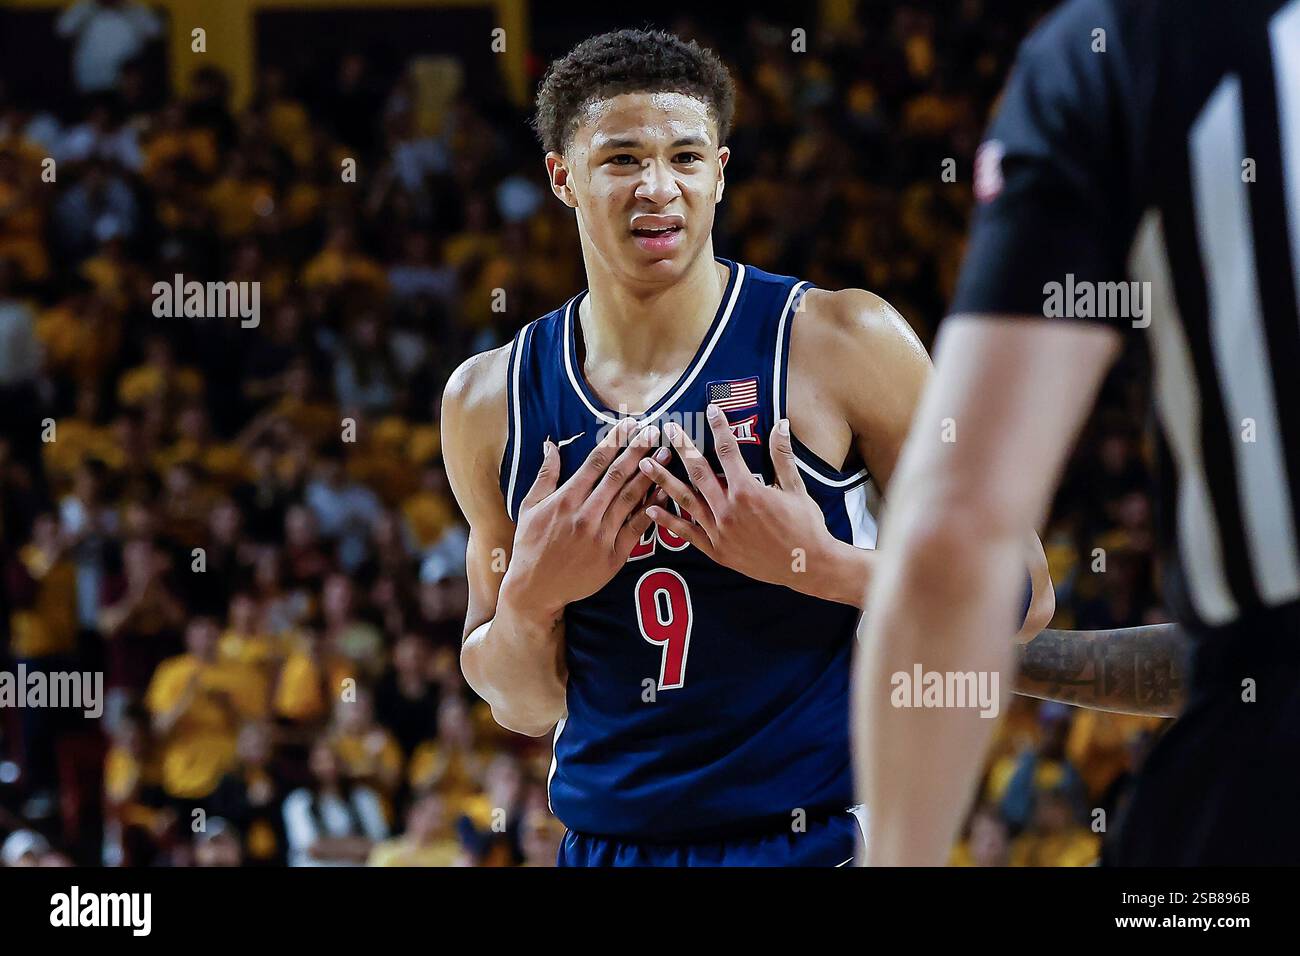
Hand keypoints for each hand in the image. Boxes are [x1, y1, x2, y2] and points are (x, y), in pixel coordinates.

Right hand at [501, 418, 666, 618]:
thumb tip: (550, 445)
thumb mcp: (530, 507)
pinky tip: (663, 493)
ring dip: (650, 475)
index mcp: (565, 499)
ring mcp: (601, 535)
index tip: (629, 424)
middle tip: (655, 432)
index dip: (614, 441)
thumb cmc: (531, 545)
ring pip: (630, 499)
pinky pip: (637, 528)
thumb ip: (545, 475)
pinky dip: (651, 509)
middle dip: (637, 451)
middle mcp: (585, 514)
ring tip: (665, 455)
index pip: (595, 463)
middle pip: (617, 476)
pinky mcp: (613, 556)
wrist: (535, 589)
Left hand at [640, 405, 838, 590]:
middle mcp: (729, 509)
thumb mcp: (796, 488)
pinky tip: (650, 508)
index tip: (710, 410)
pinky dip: (668, 521)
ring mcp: (719, 531)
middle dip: (681, 448)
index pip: (728, 451)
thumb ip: (782, 456)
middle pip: (698, 472)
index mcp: (748, 490)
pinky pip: (687, 533)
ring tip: (644, 464)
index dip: (719, 428)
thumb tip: (780, 424)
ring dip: (663, 480)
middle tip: (667, 429)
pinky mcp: (717, 550)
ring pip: (686, 500)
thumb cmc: (805, 525)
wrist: (807, 566)